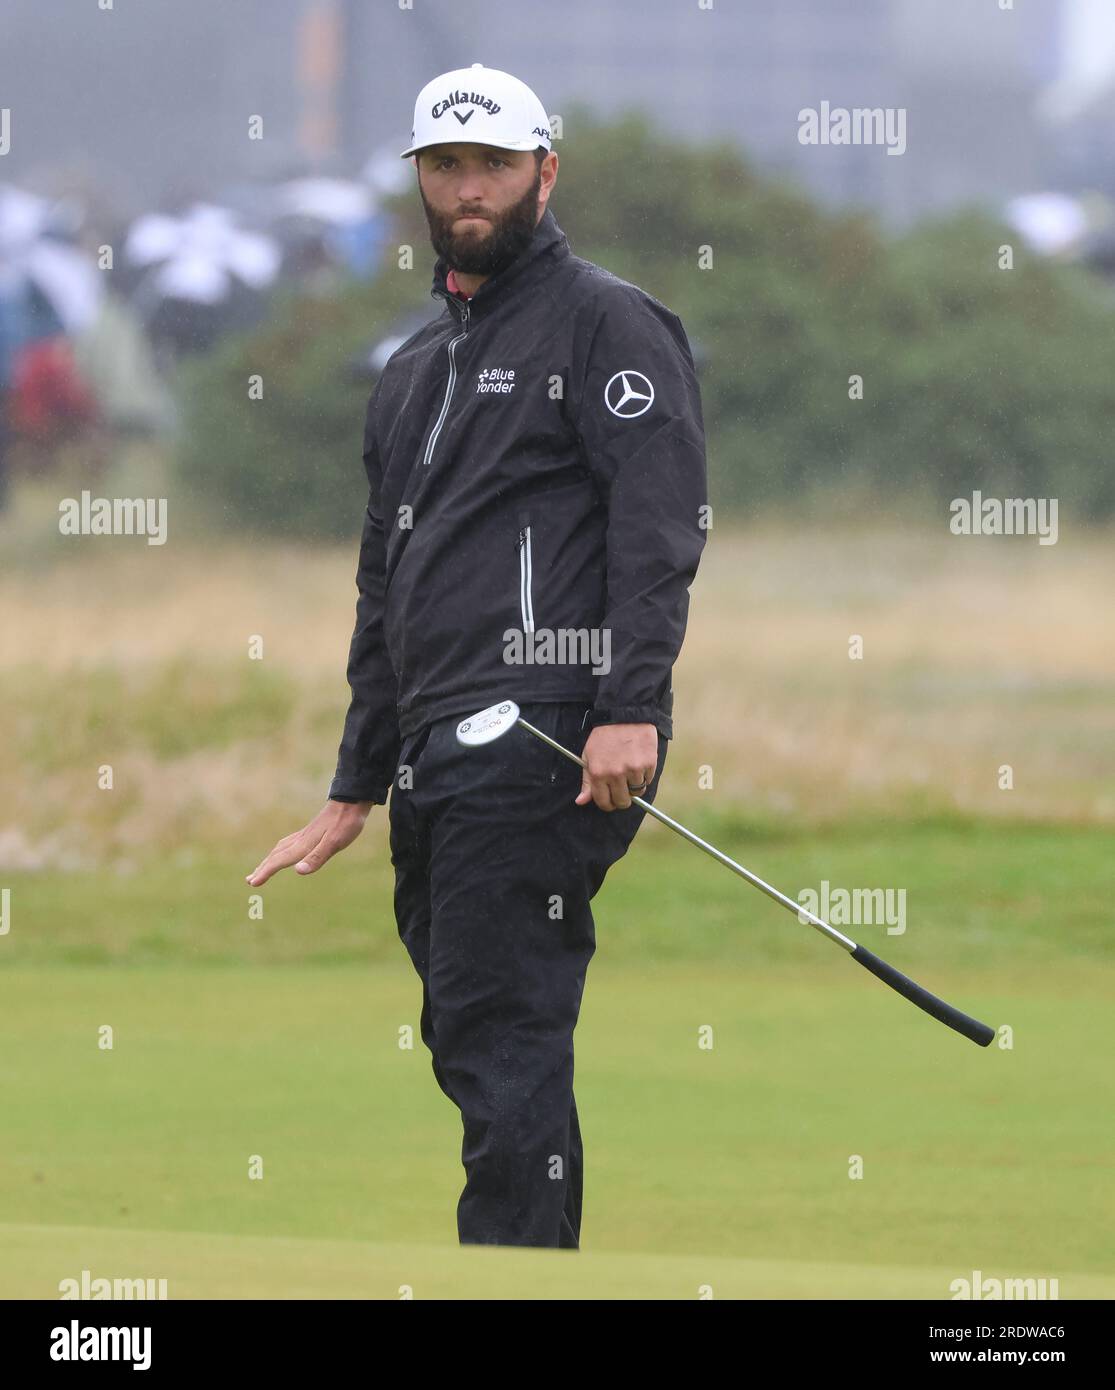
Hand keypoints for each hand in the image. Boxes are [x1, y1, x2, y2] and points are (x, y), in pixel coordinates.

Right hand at [245, 800, 374, 885]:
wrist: (352, 801)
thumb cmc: (345, 823)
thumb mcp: (335, 843)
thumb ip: (317, 857)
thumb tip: (298, 871)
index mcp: (304, 845)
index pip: (279, 861)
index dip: (266, 872)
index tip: (253, 883)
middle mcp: (300, 840)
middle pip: (276, 855)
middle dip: (263, 868)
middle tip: (249, 880)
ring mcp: (304, 834)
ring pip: (280, 849)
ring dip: (269, 860)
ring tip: (261, 869)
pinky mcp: (310, 832)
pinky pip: (288, 844)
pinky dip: (279, 851)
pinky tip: (284, 852)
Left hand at [574, 723, 657, 811]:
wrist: (624, 715)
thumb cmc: (604, 736)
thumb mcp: (588, 756)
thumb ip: (587, 781)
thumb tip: (581, 801)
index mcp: (598, 773)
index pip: (604, 802)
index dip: (608, 804)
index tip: (611, 800)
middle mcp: (616, 774)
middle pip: (623, 802)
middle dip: (622, 798)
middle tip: (622, 788)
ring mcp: (633, 769)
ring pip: (637, 792)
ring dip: (634, 785)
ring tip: (630, 770)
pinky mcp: (648, 763)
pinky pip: (648, 780)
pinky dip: (644, 775)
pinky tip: (638, 762)